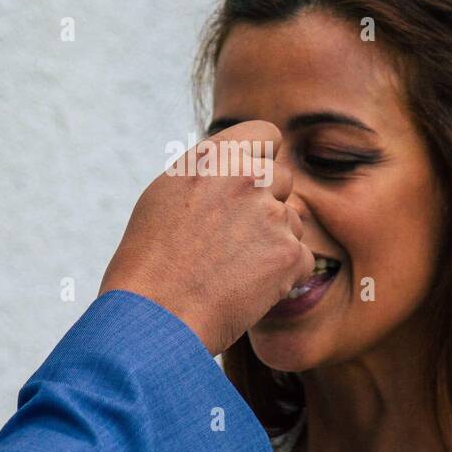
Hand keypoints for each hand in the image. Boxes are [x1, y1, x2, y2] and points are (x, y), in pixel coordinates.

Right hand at [100, 121, 313, 353]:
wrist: (154, 317)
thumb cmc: (150, 262)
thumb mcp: (166, 195)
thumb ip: (209, 173)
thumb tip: (236, 163)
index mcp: (213, 157)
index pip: (266, 134)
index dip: (261, 159)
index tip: (249, 183)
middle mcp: (246, 177)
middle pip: (282, 179)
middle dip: (267, 205)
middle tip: (232, 239)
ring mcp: (270, 214)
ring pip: (292, 222)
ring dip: (274, 243)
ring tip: (231, 269)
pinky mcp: (288, 253)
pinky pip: (302, 259)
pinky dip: (283, 277)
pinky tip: (247, 289)